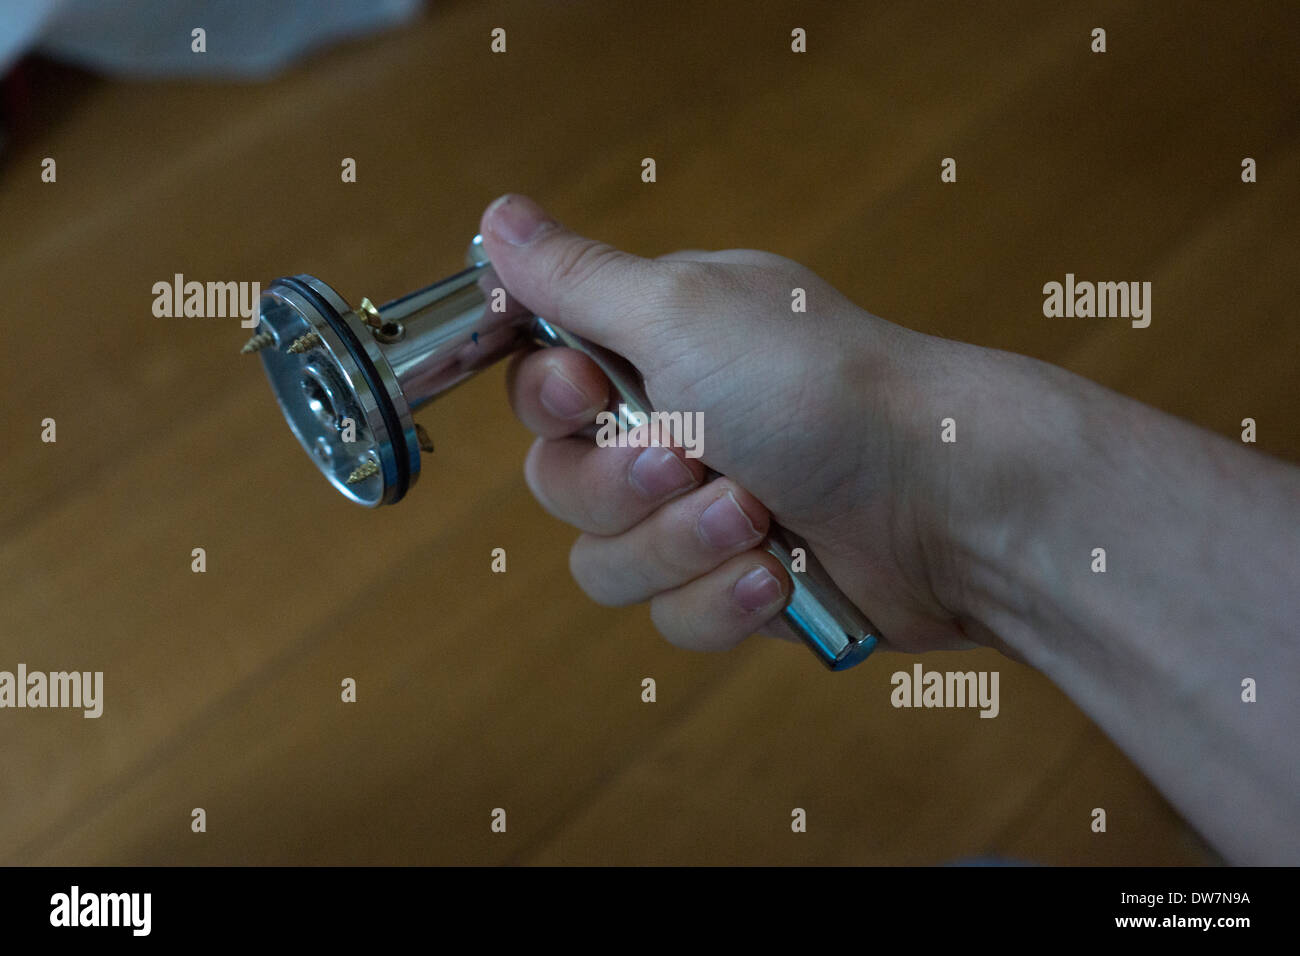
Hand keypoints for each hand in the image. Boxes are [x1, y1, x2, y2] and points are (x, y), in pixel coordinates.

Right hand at [480, 193, 986, 654]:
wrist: (946, 499)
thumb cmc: (824, 388)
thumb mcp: (681, 312)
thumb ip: (575, 278)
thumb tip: (495, 214)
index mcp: (655, 343)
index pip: (539, 380)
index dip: (550, 401)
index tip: (591, 393)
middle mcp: (673, 422)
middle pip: (560, 483)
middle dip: (622, 484)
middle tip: (695, 456)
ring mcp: (704, 509)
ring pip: (607, 564)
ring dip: (680, 543)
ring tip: (758, 518)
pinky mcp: (737, 581)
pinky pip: (672, 615)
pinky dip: (725, 598)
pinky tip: (783, 573)